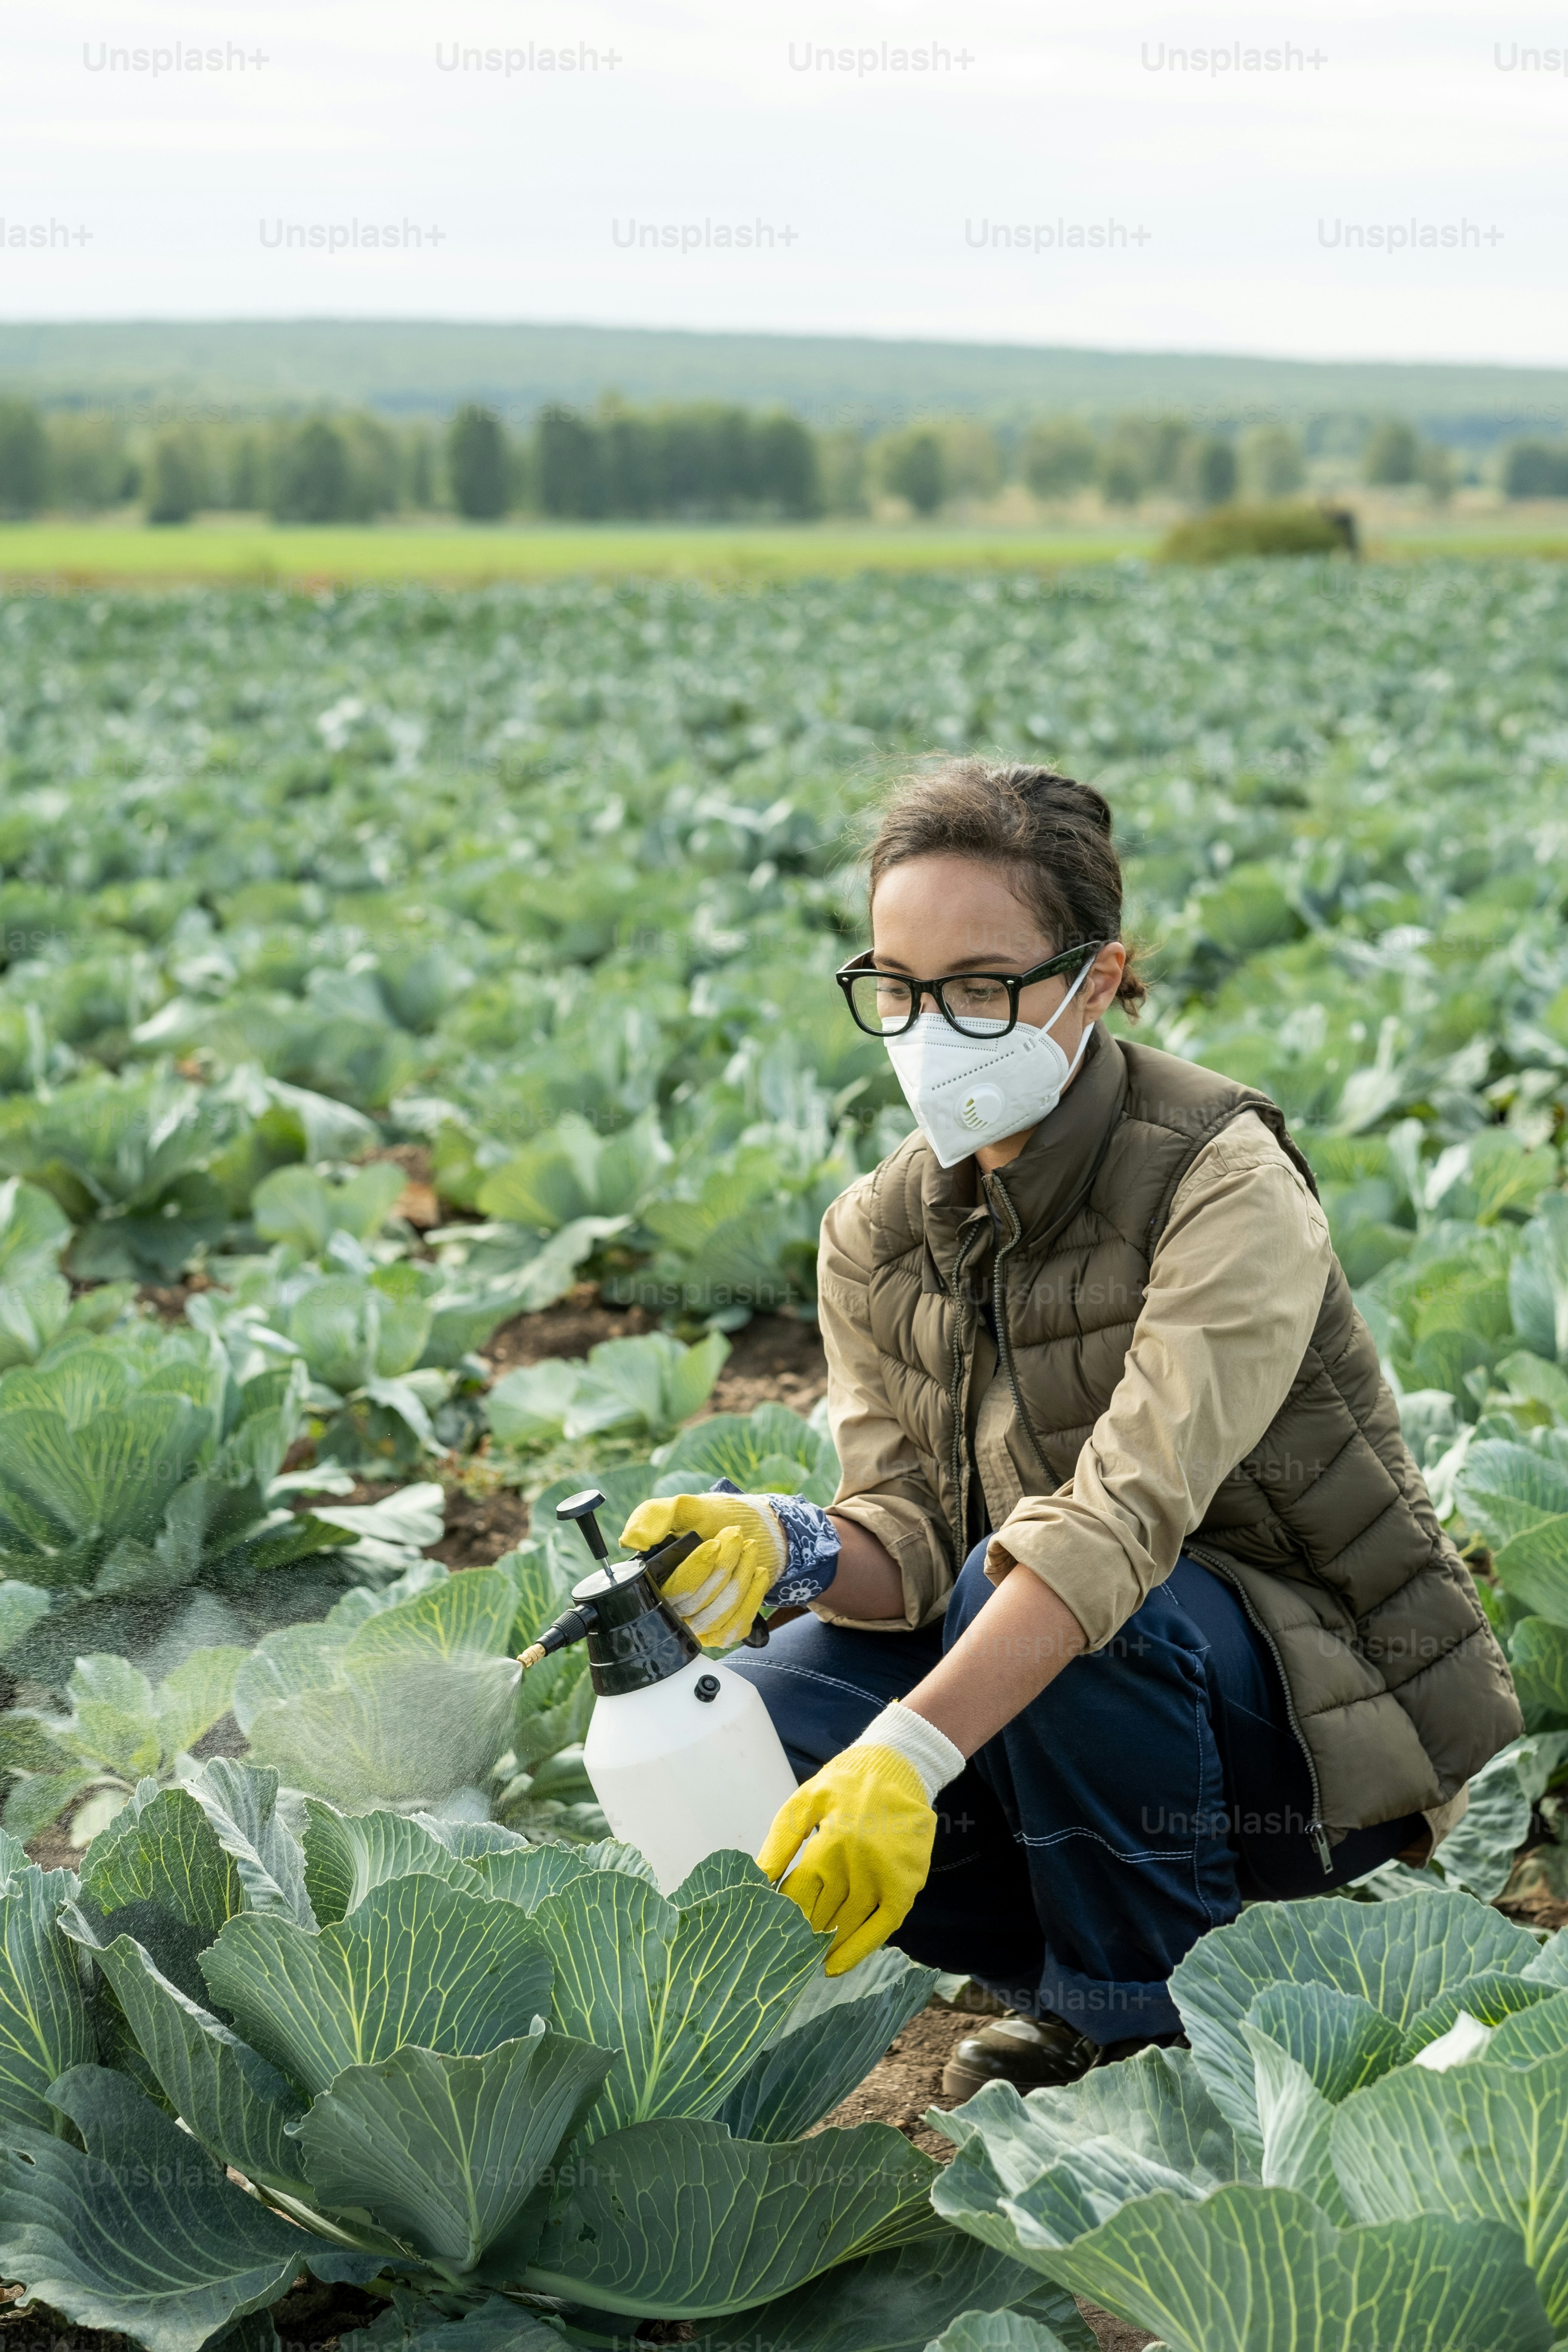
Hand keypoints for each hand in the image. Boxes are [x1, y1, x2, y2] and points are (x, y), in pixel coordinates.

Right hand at [620, 1485, 841, 1649]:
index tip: (714, 1543)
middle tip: (737, 1535)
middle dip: (723, 1566)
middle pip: (696, 1604)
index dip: (694, 1570)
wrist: (747, 1530)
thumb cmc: (710, 1519)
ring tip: (750, 1548)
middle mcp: (672, 1608)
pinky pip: (736, 1627)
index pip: (670, 1590)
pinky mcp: (721, 1632)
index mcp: (654, 1580)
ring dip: (740, 1577)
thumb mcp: (683, 1508)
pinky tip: (759, 1572)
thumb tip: (632, 1541)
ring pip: (718, 1615)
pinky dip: (752, 1596)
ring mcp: (697, 1624)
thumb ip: (654, 1516)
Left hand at [756, 1742, 935, 1974]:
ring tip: (802, 1966)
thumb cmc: (846, 1782)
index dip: (780, 1919)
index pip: (797, 1896)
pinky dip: (860, 1949)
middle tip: (778, 1961)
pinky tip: (838, 1966)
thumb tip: (756, 1878)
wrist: (900, 1764)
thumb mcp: (805, 1801)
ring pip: (849, 1925)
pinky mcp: (906, 1884)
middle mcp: (856, 1864)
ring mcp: (883, 1877)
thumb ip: (780, 1841)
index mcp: (828, 1844)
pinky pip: (883, 1926)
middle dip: (800, 1938)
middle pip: (821, 1915)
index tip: (763, 1937)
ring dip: (826, 1948)